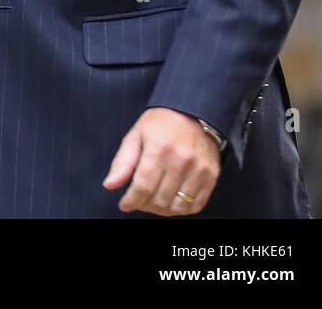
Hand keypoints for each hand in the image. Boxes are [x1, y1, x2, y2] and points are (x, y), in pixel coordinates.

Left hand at [103, 107, 220, 214]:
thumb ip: (122, 162)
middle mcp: (180, 161)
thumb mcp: (135, 136)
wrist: (191, 110)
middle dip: (144, 205)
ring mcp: (199, 170)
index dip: (131, 200)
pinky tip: (171, 202)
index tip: (124, 204)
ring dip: (162, 211)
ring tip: (153, 203)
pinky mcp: (211, 176)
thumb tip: (110, 185)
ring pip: (178, 207)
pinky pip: (197, 205)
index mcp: (158, 149)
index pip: (143, 187)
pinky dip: (183, 210)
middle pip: (160, 200)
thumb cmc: (159, 123)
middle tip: (138, 201)